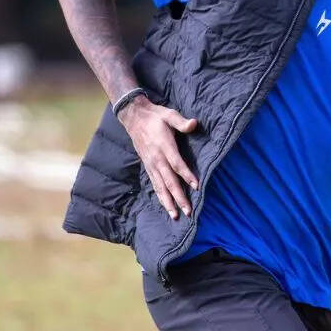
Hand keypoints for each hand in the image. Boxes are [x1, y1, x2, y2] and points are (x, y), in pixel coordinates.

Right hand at [117, 96, 198, 219]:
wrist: (134, 117)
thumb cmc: (155, 116)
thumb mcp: (169, 114)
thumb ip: (181, 122)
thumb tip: (194, 124)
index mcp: (164, 146)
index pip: (177, 164)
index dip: (186, 175)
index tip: (196, 186)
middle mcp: (157, 158)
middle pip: (169, 181)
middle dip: (179, 197)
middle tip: (188, 211)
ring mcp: (151, 164)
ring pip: (160, 186)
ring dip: (168, 201)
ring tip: (175, 215)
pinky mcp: (148, 166)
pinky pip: (155, 184)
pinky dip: (160, 196)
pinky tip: (166, 205)